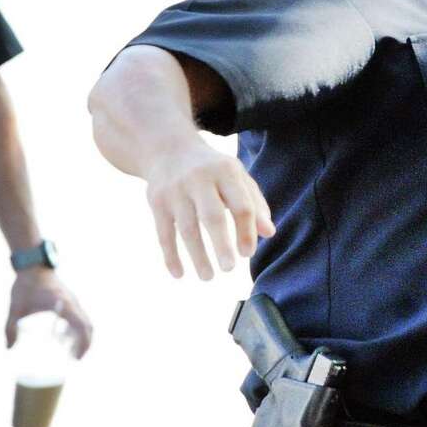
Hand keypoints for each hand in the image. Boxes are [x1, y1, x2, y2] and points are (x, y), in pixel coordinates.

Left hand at [7, 269, 93, 357]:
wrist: (34, 265)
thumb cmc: (26, 286)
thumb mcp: (15, 307)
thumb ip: (10, 328)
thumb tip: (9, 348)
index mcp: (63, 304)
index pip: (81, 326)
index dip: (83, 343)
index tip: (76, 358)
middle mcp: (72, 303)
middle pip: (88, 326)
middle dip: (86, 344)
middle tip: (76, 360)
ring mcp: (73, 301)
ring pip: (86, 321)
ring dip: (84, 337)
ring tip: (73, 353)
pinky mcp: (70, 300)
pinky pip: (80, 316)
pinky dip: (79, 329)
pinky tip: (67, 339)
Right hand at [144, 138, 274, 279]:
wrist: (168, 149)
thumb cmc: (213, 169)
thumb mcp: (237, 177)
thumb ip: (255, 204)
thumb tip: (269, 234)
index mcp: (226, 171)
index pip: (241, 204)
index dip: (246, 230)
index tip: (248, 254)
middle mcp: (200, 179)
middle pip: (212, 216)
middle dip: (221, 244)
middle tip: (230, 269)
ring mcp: (176, 190)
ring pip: (187, 228)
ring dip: (197, 255)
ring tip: (208, 277)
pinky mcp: (156, 202)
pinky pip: (163, 233)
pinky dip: (170, 255)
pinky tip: (179, 274)